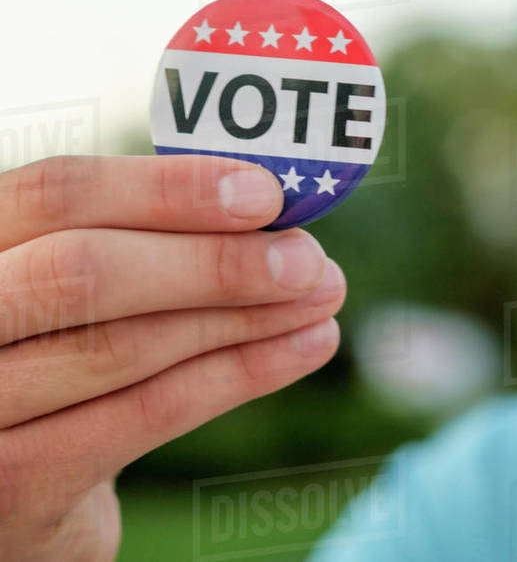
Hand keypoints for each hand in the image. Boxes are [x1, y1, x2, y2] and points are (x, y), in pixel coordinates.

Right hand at [0, 155, 345, 560]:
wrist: (9, 488)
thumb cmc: (57, 350)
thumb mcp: (71, 283)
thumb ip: (139, 238)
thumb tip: (272, 204)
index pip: (52, 193)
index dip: (165, 189)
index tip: (264, 193)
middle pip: (80, 273)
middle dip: (213, 262)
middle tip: (308, 259)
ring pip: (122, 347)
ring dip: (245, 317)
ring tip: (322, 296)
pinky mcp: (10, 486)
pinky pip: (144, 415)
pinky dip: (241, 374)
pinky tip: (305, 346)